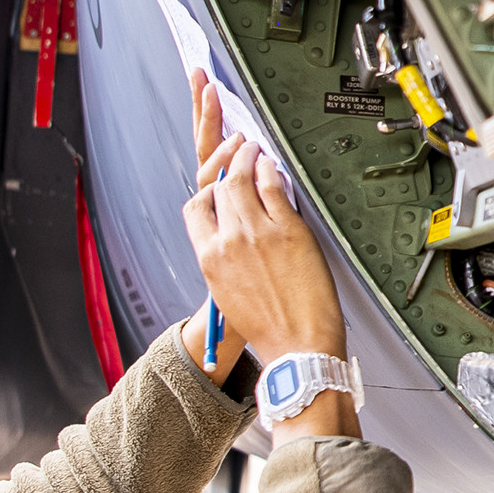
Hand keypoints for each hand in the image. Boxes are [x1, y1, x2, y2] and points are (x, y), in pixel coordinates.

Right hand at [183, 131, 344, 373]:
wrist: (298, 344)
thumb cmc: (270, 324)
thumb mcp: (230, 292)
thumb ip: (227, 257)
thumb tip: (235, 230)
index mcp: (209, 258)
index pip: (195, 207)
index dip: (206, 189)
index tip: (218, 181)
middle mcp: (228, 242)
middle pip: (219, 186)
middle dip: (227, 161)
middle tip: (239, 148)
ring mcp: (257, 233)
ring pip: (242, 178)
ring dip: (248, 156)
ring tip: (254, 148)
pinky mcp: (288, 229)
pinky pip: (273, 186)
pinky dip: (271, 169)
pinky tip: (274, 165)